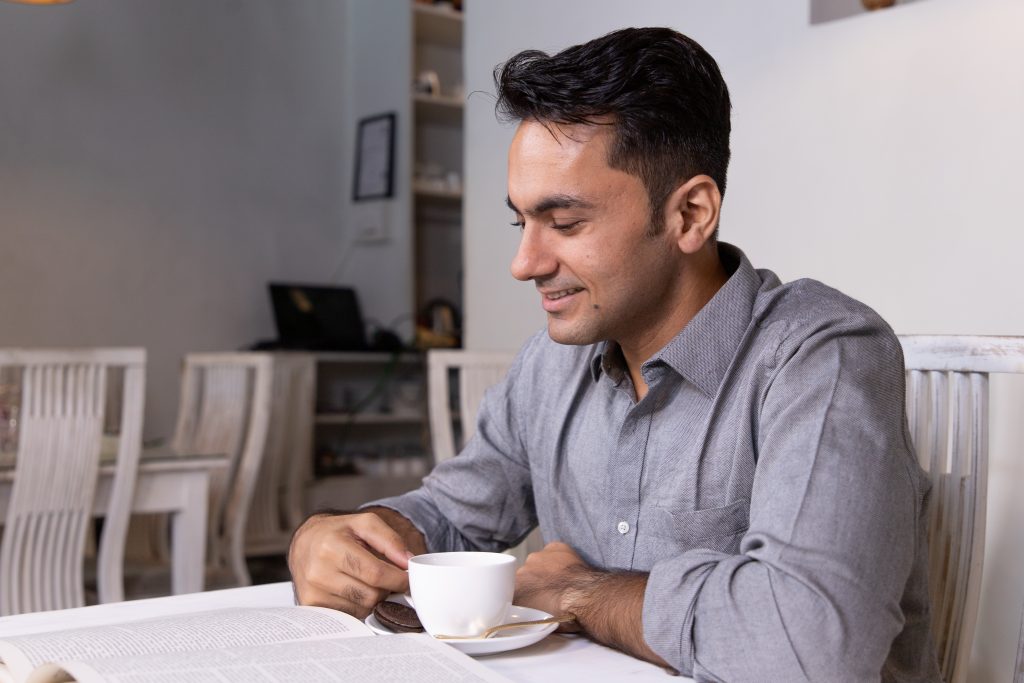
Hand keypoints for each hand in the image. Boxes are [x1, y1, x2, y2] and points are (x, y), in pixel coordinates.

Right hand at [288, 509, 425, 617]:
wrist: (304, 543)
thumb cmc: (337, 532)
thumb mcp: (364, 523)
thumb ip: (390, 540)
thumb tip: (408, 562)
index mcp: (332, 546)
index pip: (375, 573)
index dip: (399, 579)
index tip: (409, 580)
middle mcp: (318, 572)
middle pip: (370, 595)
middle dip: (386, 588)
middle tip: (387, 578)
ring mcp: (313, 592)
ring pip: (362, 608)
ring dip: (373, 599)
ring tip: (367, 581)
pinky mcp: (311, 606)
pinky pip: (349, 615)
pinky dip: (359, 606)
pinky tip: (354, 590)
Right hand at [514, 541, 590, 631]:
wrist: (584, 597)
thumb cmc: (564, 614)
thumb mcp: (538, 623)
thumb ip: (527, 615)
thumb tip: (528, 616)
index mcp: (514, 592)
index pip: (513, 591)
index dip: (524, 595)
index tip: (534, 600)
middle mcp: (521, 571)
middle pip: (526, 576)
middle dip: (534, 582)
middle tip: (549, 592)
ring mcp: (537, 557)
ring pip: (538, 562)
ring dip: (546, 569)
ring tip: (561, 581)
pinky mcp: (554, 548)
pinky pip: (553, 551)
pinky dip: (558, 558)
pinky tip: (567, 569)